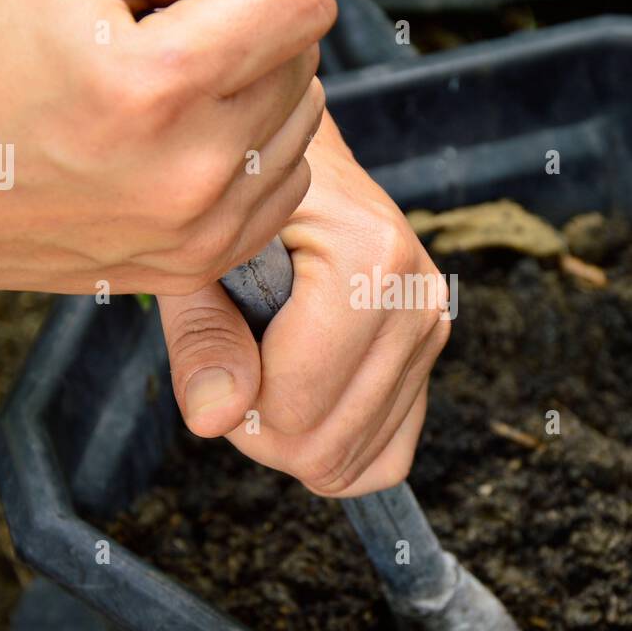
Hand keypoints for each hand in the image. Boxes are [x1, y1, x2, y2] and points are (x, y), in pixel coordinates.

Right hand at [0, 0, 338, 300]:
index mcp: (158, 80)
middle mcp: (195, 167)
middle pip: (307, 55)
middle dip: (254, 32)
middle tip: (166, 47)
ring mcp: (205, 226)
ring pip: (306, 118)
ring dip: (259, 93)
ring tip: (170, 100)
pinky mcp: (210, 261)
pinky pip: (291, 182)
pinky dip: (254, 155)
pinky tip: (185, 149)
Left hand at [157, 115, 450, 496]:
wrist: (299, 169)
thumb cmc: (239, 205)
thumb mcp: (198, 255)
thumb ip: (201, 335)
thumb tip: (216, 418)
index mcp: (369, 259)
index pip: (294, 403)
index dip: (235, 398)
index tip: (220, 342)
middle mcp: (418, 298)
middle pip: (326, 446)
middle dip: (262, 429)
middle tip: (237, 363)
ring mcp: (433, 328)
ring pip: (354, 460)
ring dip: (294, 436)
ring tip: (270, 365)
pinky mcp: (432, 354)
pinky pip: (390, 456)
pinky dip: (336, 448)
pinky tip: (306, 400)